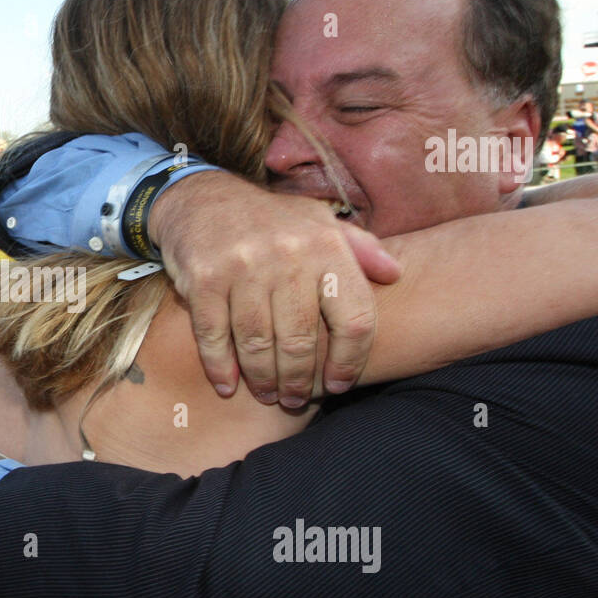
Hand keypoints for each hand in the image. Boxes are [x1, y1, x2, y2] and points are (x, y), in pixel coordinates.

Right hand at [147, 172, 401, 406]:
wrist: (202, 198)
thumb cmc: (271, 220)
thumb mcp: (319, 222)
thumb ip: (360, 248)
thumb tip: (395, 273)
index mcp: (326, 246)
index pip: (355, 319)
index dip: (351, 361)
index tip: (339, 384)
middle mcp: (288, 256)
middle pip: (301, 341)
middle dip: (298, 381)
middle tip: (294, 399)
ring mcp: (243, 268)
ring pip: (257, 343)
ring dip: (262, 379)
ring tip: (267, 394)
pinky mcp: (204, 279)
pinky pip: (214, 336)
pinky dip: (220, 366)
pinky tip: (226, 384)